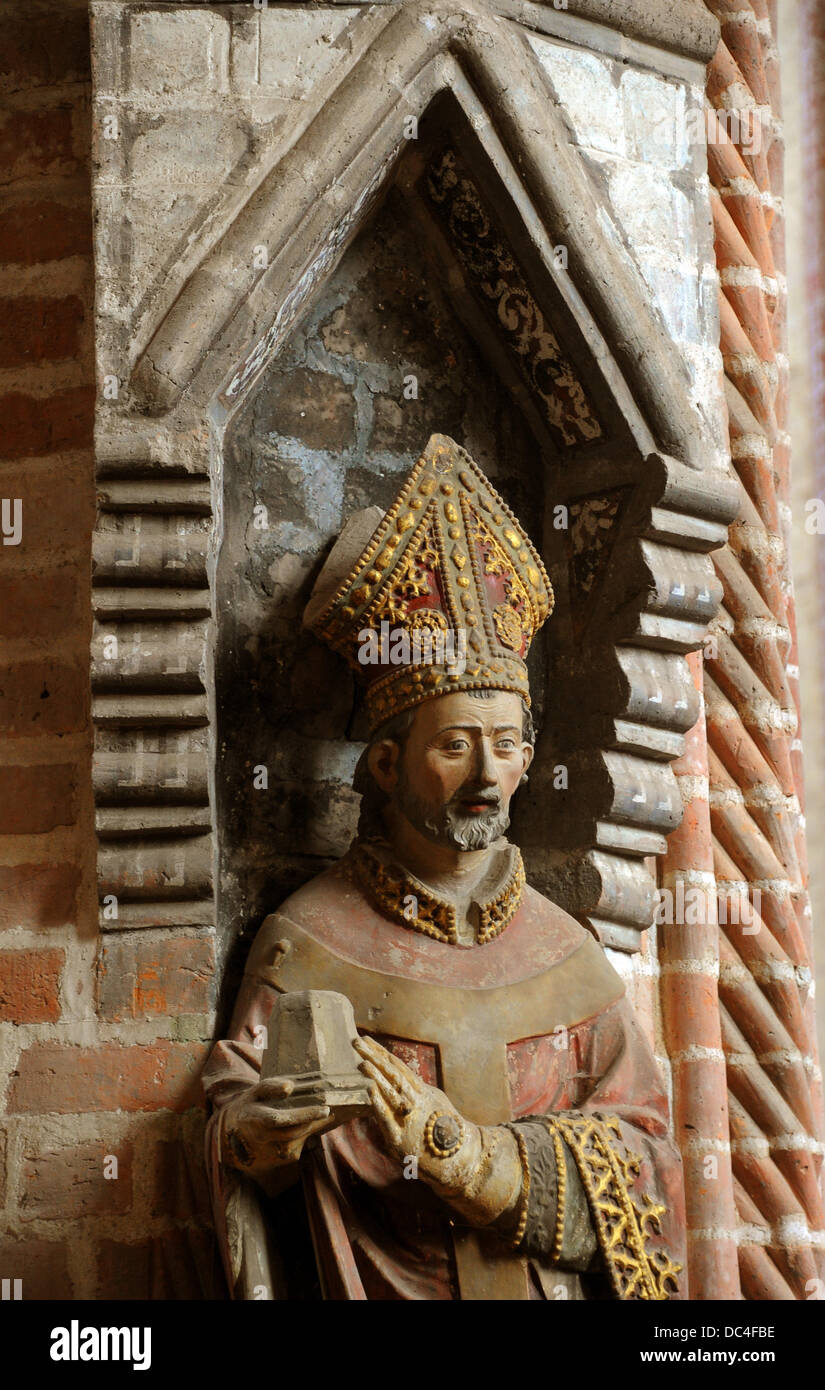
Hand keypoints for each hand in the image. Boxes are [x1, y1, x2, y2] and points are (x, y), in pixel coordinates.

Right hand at [220, 1077, 337, 1172]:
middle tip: (328, 1110)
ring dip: (311, 1129)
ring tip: (324, 1115)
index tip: (324, 1109)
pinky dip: (305, 1135)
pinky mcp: (275, 1159)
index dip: (303, 1115)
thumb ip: (270, 1086)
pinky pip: (295, 1147)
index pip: (280, 1119)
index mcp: (254, 1118)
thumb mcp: (255, 1092)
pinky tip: (310, 1124)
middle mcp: (260, 1137)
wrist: (234, 1133)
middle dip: (312, 1122)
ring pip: (295, 1141)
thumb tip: (290, 1087)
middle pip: (292, 1132)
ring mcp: (267, 1151)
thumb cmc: (250, 1106)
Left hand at [354, 1036, 521, 1226]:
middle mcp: (414, 1100)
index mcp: (421, 1091)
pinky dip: (378, 1102)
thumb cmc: (443, 1129)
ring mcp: (407, 1118)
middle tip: (356, 1041)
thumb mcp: (433, 1101)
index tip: (367, 1040)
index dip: (381, 1052)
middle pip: (391, 1073)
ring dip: (375, 1075)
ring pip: (390, 1091)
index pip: (397, 1066)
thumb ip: (417, 1089)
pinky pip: (387, 1117)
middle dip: (373, 1056)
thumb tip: (403, 1077)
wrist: (456, 1158)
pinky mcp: (399, 1138)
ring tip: (362, 1061)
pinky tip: (369, 1090)